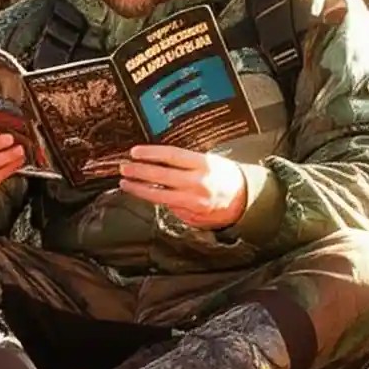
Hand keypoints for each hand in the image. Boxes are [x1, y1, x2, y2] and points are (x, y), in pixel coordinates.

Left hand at [118, 145, 246, 229]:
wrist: (244, 200)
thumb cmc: (226, 177)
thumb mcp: (210, 160)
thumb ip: (186, 161)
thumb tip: (158, 158)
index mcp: (203, 165)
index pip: (171, 156)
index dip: (151, 153)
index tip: (135, 152)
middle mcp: (197, 183)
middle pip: (161, 177)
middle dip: (139, 172)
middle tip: (124, 168)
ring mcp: (193, 202)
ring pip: (159, 196)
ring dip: (139, 189)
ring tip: (126, 183)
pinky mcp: (190, 216)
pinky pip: (168, 207)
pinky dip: (155, 200)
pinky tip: (145, 195)